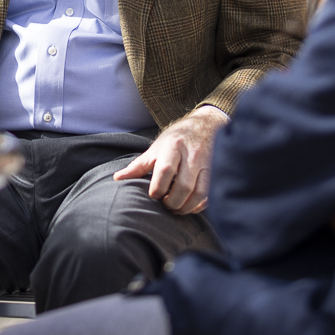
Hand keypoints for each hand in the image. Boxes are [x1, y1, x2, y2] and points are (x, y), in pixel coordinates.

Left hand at [113, 105, 229, 215]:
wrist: (206, 125)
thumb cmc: (176, 139)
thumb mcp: (156, 148)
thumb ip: (138, 166)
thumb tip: (118, 179)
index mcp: (173, 146)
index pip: (165, 171)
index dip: (158, 189)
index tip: (154, 196)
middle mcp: (192, 154)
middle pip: (183, 186)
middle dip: (172, 202)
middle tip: (165, 205)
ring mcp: (208, 163)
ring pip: (199, 193)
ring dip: (186, 207)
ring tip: (175, 209)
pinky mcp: (217, 172)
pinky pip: (210, 194)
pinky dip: (199, 206)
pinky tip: (190, 207)